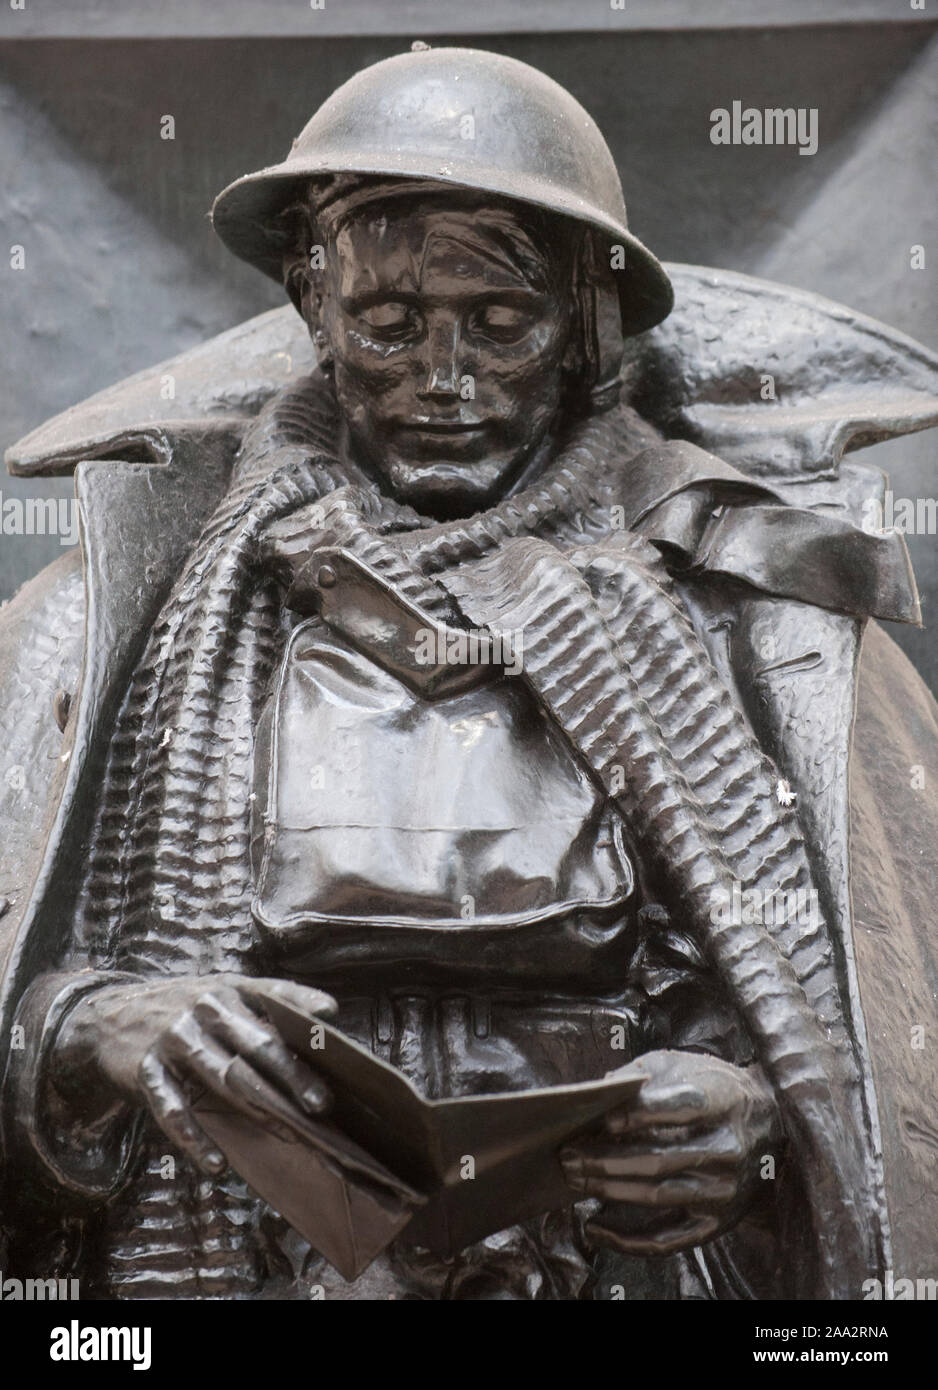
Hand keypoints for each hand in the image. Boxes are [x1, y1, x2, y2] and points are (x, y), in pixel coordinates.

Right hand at [55, 975, 337, 1177]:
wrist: (107, 1017)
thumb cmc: (183, 1012)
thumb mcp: (219, 997)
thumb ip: (262, 1012)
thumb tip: (320, 1034)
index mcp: (229, 988)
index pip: (272, 993)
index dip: (301, 1004)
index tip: (330, 1017)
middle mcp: (204, 1008)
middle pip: (256, 1043)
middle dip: (292, 1074)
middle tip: (322, 1103)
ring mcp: (174, 1038)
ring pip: (223, 1077)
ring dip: (260, 1108)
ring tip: (290, 1134)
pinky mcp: (146, 1070)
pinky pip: (174, 1109)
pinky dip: (196, 1139)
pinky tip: (217, 1163)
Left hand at [560, 1049, 778, 1255]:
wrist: (768, 1123)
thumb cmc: (712, 1088)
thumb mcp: (683, 1065)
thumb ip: (641, 1076)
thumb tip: (597, 1094)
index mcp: (724, 1102)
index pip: (682, 1108)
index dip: (640, 1114)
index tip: (603, 1119)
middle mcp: (729, 1150)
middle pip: (660, 1159)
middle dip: (606, 1158)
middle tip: (568, 1152)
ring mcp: (724, 1192)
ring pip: (657, 1195)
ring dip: (608, 1189)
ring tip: (575, 1176)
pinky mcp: (715, 1224)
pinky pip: (667, 1240)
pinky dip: (626, 1238)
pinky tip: (594, 1225)